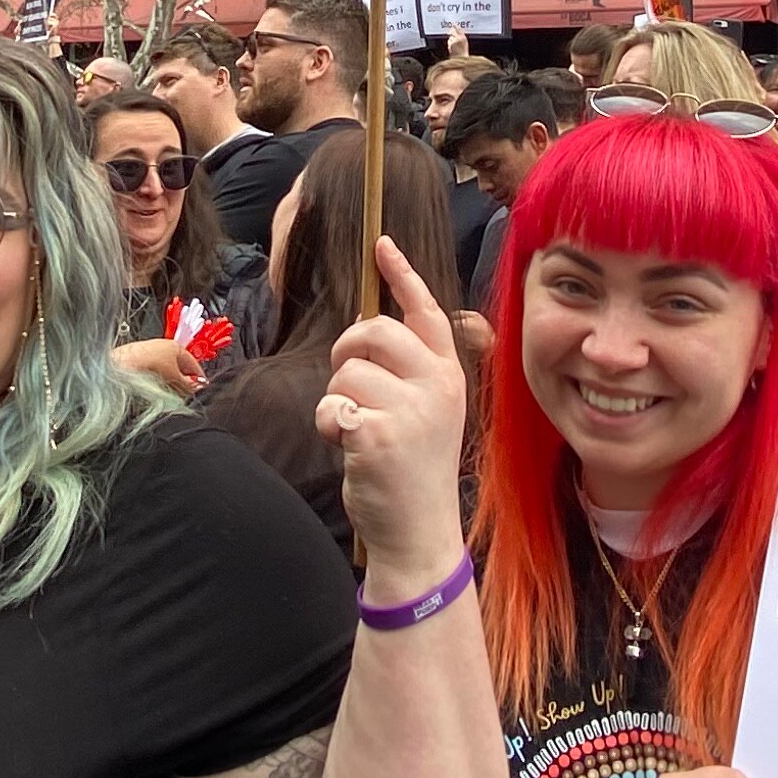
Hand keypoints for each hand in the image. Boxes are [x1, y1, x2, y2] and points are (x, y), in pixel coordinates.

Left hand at [112, 335, 203, 392]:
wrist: (116, 367)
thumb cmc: (145, 366)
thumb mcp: (175, 380)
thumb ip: (189, 385)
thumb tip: (198, 387)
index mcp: (176, 346)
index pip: (194, 364)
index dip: (199, 379)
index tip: (202, 390)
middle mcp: (162, 348)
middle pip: (180, 370)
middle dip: (183, 384)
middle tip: (184, 397)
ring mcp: (148, 355)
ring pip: (165, 374)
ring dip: (168, 386)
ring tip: (166, 396)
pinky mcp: (135, 364)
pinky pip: (151, 377)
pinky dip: (153, 385)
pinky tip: (151, 393)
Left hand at [320, 240, 467, 593]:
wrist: (420, 533)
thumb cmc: (415, 470)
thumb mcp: (431, 413)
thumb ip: (410, 372)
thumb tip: (371, 332)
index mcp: (449, 375)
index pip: (426, 313)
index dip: (401, 276)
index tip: (381, 245)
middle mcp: (436, 386)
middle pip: (372, 331)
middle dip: (346, 352)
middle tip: (350, 388)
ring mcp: (411, 409)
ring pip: (345, 371)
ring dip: (337, 400)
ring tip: (359, 431)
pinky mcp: (378, 433)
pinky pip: (331, 405)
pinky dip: (328, 425)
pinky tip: (349, 448)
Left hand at [445, 28, 469, 59]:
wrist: (461, 58)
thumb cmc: (463, 51)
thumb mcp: (465, 43)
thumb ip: (461, 37)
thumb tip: (456, 31)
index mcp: (464, 38)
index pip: (459, 29)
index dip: (456, 26)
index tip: (454, 24)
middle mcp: (459, 38)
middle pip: (453, 32)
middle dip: (451, 32)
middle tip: (450, 34)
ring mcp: (454, 41)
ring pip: (450, 37)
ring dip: (451, 39)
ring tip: (455, 45)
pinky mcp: (450, 44)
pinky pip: (449, 42)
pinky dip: (450, 43)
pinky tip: (453, 47)